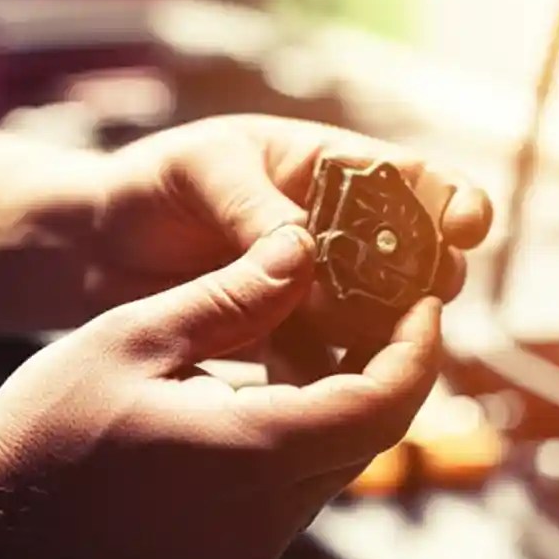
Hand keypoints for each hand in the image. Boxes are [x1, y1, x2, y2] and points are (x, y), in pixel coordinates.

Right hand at [0, 223, 440, 558]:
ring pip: (335, 462)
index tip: (423, 296)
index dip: (418, 346)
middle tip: (380, 303)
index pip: (386, 402)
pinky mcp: (226, 555)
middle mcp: (268, 517)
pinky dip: (303, 433)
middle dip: (389, 366)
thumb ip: (232, 296)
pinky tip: (270, 387)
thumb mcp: (136, 337)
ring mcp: (249, 546)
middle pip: (370, 434)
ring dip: (346, 400)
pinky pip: (294, 488)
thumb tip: (305, 251)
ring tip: (323, 333)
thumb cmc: (42, 428)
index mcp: (254, 455)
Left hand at [92, 114, 492, 344]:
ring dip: (381, 336)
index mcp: (330, 170)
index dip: (452, 203)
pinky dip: (332, 378)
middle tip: (418, 296)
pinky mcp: (290, 343)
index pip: (416, 181)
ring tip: (350, 342)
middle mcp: (340, 234)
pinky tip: (316, 388)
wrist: (96, 249)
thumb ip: (255, 206)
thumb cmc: (153, 184)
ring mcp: (319, 294)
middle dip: (426, 279)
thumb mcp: (202, 172)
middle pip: (417, 260)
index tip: (462, 227)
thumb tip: (310, 248)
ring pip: (381, 320)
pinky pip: (330, 366)